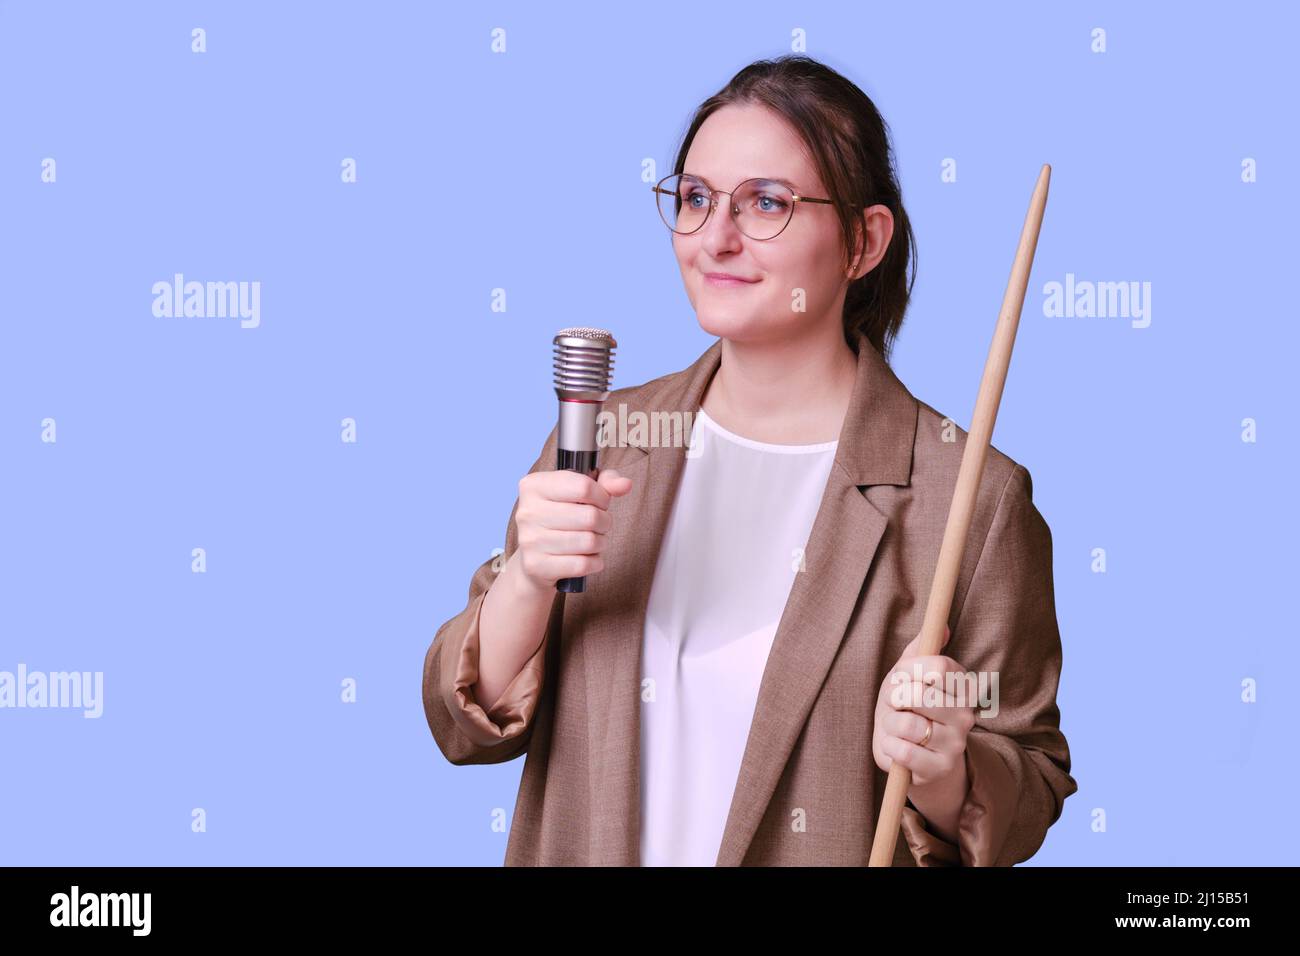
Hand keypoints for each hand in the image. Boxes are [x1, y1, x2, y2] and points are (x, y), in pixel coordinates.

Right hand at [513, 467, 632, 592]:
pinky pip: (582, 564)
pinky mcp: (536, 565)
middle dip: (604, 522)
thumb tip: (625, 484)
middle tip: (598, 525)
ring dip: (600, 543)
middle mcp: (527, 511)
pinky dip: (593, 562)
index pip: (583, 486)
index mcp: (534, 485)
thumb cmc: (562, 519)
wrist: (534, 560)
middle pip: (590, 516)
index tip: (600, 502)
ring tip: (592, 541)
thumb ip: (605, 482)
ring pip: (589, 542)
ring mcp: (529, 540)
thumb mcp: (579, 493)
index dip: (602, 496)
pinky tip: (586, 558)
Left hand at [872, 625, 974, 840]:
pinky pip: (903, 751)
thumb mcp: (908, 675)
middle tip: (895, 705)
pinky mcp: (940, 768)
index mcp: (961, 687)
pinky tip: (895, 746)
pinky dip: (889, 746)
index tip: (901, 676)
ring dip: (889, 724)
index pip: (939, 666)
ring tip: (895, 727)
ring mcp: (955, 743)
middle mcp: (965, 714)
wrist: (910, 755)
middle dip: (895, 697)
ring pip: (908, 724)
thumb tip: (941, 626)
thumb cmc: (907, 708)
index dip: (911, 669)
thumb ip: (920, 650)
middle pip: (921, 694)